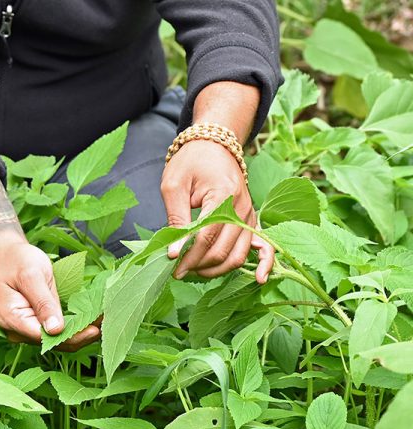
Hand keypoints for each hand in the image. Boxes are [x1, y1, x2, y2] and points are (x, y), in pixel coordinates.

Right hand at [0, 235, 100, 350]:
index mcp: (11, 319)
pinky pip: (56, 332)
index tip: (96, 328)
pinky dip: (74, 327)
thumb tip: (55, 330)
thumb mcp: (32, 276)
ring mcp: (25, 330)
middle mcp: (17, 330)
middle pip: (54, 343)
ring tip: (103, 321)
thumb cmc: (17, 260)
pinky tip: (92, 319)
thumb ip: (43, 303)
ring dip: (80, 332)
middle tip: (107, 323)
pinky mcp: (35, 325)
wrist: (6, 255)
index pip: (47, 338)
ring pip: (57, 340)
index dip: (73, 337)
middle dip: (81, 335)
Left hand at [161, 140, 273, 282]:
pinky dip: (261, 264)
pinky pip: (261, 248)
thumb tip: (174, 252)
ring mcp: (250, 215)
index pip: (206, 236)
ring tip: (193, 270)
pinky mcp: (252, 221)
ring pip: (238, 255)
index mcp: (223, 195)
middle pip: (222, 250)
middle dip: (198, 265)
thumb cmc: (191, 163)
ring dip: (215, 269)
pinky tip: (260, 279)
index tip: (171, 263)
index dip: (188, 254)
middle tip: (177, 269)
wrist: (214, 145)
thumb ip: (176, 219)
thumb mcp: (173, 186)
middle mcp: (242, 207)